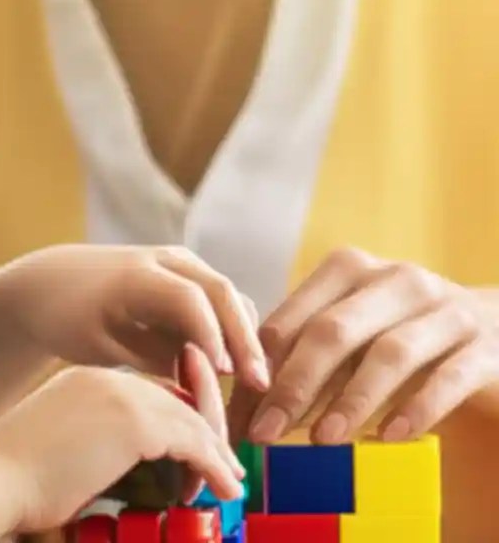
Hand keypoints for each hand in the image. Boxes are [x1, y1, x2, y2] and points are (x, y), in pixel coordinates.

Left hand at [0, 245, 269, 390]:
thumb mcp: (103, 345)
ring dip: (244, 335)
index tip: (226, 376)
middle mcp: (165, 260)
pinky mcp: (186, 275)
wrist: (49, 285)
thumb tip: (201, 380)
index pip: (189, 300)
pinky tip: (240, 368)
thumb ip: (152, 358)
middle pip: (220, 292)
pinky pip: (219, 301)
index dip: (212, 337)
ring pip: (227, 296)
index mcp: (137, 274)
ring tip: (256, 382)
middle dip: (243, 338)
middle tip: (261, 384)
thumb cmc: (68, 318)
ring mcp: (180, 263)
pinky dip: (232, 330)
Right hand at [0, 350, 243, 533]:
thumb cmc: (20, 480)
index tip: (200, 454)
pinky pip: (195, 441)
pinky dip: (215, 466)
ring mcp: (124, 396)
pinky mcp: (136, 422)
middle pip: (181, 399)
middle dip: (208, 434)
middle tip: (224, 467)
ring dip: (215, 454)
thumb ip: (104, 446)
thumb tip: (139, 470)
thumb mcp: (67, 448)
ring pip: (193, 419)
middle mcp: (109, 380)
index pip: (155, 393)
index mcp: (90, 381)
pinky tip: (222, 487)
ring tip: (227, 483)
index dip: (183, 423)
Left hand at [231, 247, 498, 444]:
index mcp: (346, 271)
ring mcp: (443, 308)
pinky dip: (416, 407)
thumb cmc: (401, 333)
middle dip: (293, 385)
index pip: (288, 321)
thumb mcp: (352, 334)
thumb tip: (244, 415)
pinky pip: (448, 376)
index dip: (257, 371)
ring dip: (350, 400)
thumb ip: (303, 360)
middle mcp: (393, 280)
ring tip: (323, 440)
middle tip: (266, 433)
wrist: (497, 325)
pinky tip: (390, 436)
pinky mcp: (484, 344)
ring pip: (388, 353)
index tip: (237, 417)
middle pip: (331, 332)